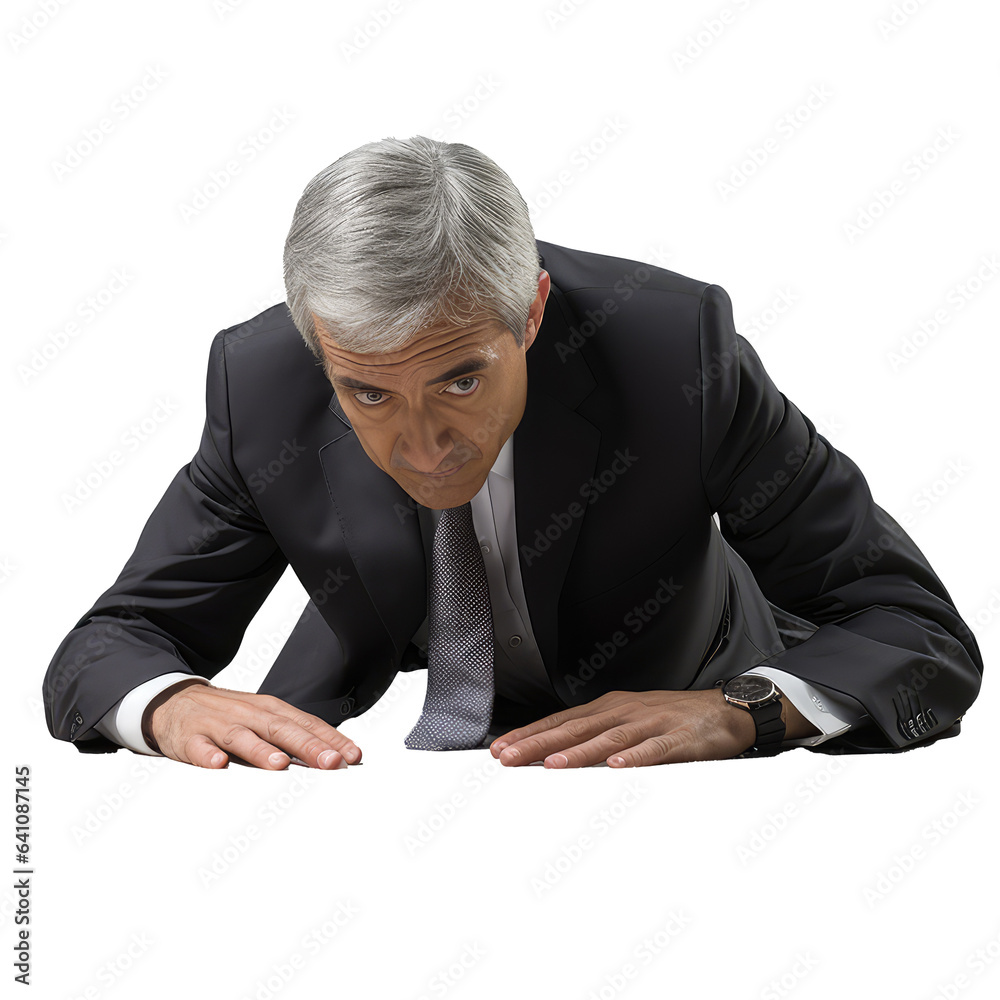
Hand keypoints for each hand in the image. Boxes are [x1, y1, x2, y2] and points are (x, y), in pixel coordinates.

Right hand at [147, 681, 361, 769]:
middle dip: (308, 746)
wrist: (176, 702)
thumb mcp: (263, 719)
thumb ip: (293, 736)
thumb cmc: (230, 716)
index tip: (353, 757)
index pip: (306, 724)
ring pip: (241, 737)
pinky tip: (219, 766)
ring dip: (260, 751)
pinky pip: (199, 748)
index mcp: (270, 710)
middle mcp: (249, 714)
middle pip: (281, 729)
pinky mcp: (190, 738)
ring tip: (280, 765)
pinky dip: (208, 756)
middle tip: (330, 763)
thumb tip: (331, 756)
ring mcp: (218, 725)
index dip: (331, 739)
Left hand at [489, 688, 758, 767]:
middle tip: (508, 758)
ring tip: (552, 765)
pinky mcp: (679, 739)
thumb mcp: (629, 721)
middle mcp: (625, 711)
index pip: (562, 721)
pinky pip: (654, 750)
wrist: (724, 710)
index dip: (530, 735)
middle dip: (539, 744)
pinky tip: (617, 767)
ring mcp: (652, 723)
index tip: (501, 749)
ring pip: (609, 739)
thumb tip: (555, 755)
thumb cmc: (671, 719)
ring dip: (579, 752)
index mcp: (610, 707)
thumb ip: (596, 736)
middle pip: (576, 728)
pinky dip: (635, 758)